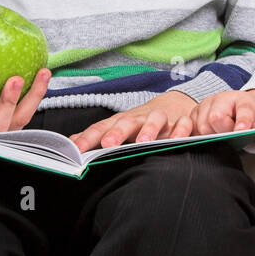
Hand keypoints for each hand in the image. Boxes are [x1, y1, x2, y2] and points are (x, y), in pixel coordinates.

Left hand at [71, 90, 195, 152]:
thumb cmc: (141, 123)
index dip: (88, 138)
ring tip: (144, 141)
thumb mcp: (118, 127)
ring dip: (149, 128)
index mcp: (121, 122)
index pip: (101, 128)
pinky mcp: (181, 122)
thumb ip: (97, 135)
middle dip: (117, 132)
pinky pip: (183, 124)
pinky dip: (181, 130)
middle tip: (107, 144)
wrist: (174, 105)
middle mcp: (139, 118)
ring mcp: (161, 119)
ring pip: (155, 118)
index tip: (76, 150)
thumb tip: (71, 142)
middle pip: (126, 122)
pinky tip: (177, 139)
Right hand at [190, 89, 254, 148]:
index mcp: (242, 99)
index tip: (241, 132)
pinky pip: (188, 129)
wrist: (244, 108)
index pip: (243, 109)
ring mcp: (204, 107)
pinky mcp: (193, 116)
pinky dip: (193, 138)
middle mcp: (220, 99)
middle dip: (222, 133)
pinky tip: (201, 143)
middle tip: (229, 142)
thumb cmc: (254, 116)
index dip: (242, 121)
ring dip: (209, 138)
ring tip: (218, 143)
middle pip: (215, 118)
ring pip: (200, 125)